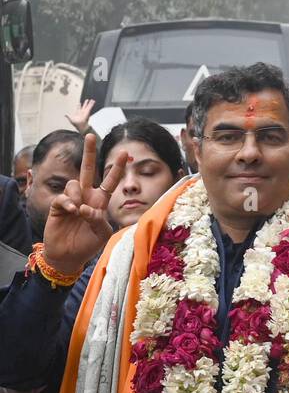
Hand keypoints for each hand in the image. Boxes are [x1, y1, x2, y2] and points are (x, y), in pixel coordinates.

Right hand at [42, 133, 129, 276]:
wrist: (68, 256)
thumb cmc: (88, 245)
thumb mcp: (102, 234)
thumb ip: (99, 220)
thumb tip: (86, 207)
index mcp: (100, 201)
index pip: (110, 181)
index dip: (117, 167)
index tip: (125, 152)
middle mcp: (86, 196)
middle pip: (87, 169)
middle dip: (89, 152)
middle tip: (90, 136)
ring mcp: (72, 200)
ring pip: (74, 183)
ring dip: (77, 196)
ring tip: (78, 212)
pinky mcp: (58, 206)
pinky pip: (63, 197)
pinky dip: (68, 203)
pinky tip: (72, 212)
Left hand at [66, 98, 95, 134]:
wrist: (80, 125)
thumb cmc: (76, 123)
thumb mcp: (71, 119)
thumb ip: (68, 116)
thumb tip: (65, 115)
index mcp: (78, 113)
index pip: (78, 108)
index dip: (79, 105)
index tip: (79, 103)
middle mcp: (82, 112)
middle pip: (84, 106)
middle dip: (85, 103)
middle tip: (87, 100)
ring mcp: (85, 111)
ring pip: (88, 106)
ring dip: (90, 103)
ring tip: (92, 100)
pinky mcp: (87, 111)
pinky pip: (90, 107)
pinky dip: (92, 104)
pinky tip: (93, 101)